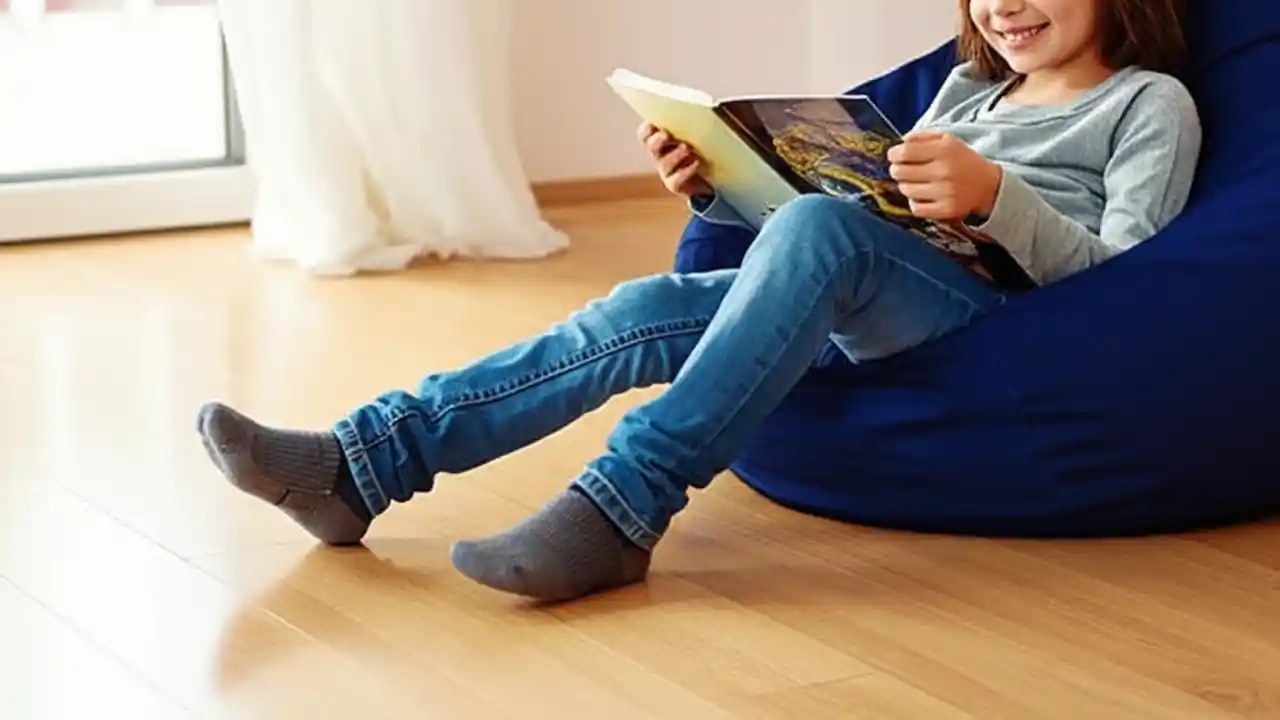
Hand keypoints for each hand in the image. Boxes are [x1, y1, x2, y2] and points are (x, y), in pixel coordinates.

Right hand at [638, 122, 712, 198]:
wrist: (716, 176)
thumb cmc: (710, 146)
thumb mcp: (708, 129)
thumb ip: (705, 118)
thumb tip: (715, 104)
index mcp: (662, 137)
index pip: (646, 132)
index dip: (647, 127)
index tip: (654, 121)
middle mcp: (660, 154)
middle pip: (652, 146)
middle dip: (657, 140)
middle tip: (666, 134)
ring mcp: (667, 172)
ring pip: (663, 164)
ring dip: (673, 156)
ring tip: (686, 148)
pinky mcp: (677, 185)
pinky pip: (675, 181)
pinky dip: (684, 172)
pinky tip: (695, 163)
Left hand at [887, 131, 1002, 220]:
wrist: (988, 184)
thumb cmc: (961, 160)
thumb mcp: (946, 140)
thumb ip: (922, 136)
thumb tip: (900, 142)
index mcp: (944, 149)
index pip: (905, 152)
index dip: (894, 154)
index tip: (894, 156)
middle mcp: (944, 171)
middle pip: (901, 172)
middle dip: (897, 170)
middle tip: (902, 170)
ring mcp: (945, 192)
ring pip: (906, 190)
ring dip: (906, 186)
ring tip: (916, 182)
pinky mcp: (946, 210)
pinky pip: (916, 208)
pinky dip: (915, 203)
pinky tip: (922, 196)